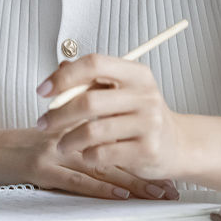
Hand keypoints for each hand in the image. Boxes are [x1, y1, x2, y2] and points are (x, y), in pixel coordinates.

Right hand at [0, 125, 178, 200]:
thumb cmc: (17, 144)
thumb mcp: (52, 131)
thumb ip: (80, 130)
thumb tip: (108, 139)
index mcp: (75, 123)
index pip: (116, 131)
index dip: (143, 147)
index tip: (166, 164)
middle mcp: (70, 134)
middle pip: (117, 150)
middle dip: (146, 170)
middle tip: (170, 186)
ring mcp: (56, 151)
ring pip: (103, 164)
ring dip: (132, 181)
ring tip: (156, 194)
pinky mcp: (42, 168)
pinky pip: (76, 178)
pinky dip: (100, 186)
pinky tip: (119, 193)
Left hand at [36, 54, 184, 182]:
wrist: (178, 145)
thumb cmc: (141, 116)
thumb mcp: (122, 92)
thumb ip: (92, 81)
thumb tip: (60, 70)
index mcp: (137, 74)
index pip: (94, 64)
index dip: (64, 76)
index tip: (43, 91)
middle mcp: (145, 95)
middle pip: (89, 100)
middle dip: (58, 114)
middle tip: (42, 123)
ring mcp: (148, 123)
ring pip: (93, 130)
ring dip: (68, 139)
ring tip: (61, 145)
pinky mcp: (146, 150)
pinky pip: (103, 153)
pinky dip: (87, 155)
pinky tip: (86, 155)